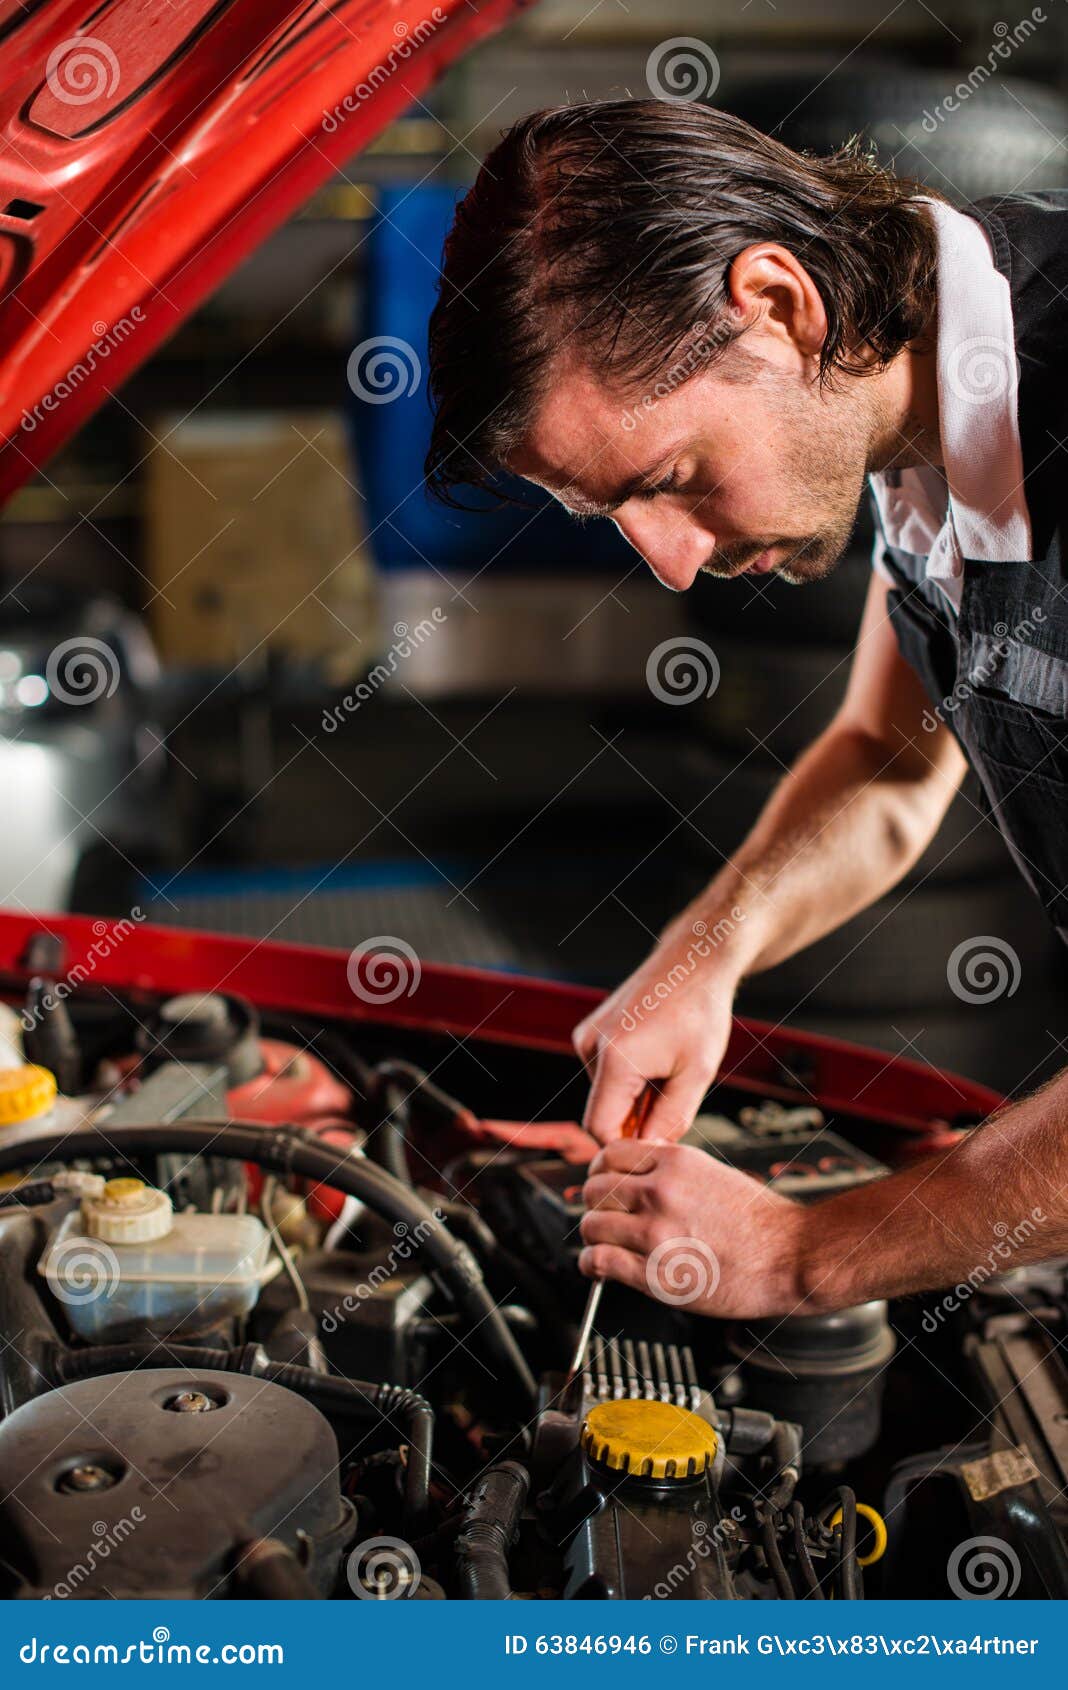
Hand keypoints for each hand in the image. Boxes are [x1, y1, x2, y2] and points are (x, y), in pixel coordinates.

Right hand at [572, 915, 742, 1143]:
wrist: (692, 961)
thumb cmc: (699, 1013)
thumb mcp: (697, 1073)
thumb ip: (671, 1119)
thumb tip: (649, 1151)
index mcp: (615, 1059)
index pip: (601, 1129)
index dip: (627, 1147)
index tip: (657, 1146)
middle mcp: (591, 1046)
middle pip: (602, 1112)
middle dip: (634, 1121)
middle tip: (674, 1103)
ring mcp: (587, 1036)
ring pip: (604, 1094)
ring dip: (633, 1099)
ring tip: (669, 1075)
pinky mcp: (590, 1030)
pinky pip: (603, 1073)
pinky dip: (628, 1080)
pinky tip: (656, 1062)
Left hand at [579, 1139, 811, 1319]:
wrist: (790, 1256)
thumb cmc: (759, 1221)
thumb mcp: (711, 1173)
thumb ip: (669, 1172)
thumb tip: (634, 1178)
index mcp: (675, 1162)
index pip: (609, 1154)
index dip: (600, 1171)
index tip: (602, 1184)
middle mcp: (660, 1192)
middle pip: (593, 1189)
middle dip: (594, 1204)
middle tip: (604, 1218)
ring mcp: (655, 1231)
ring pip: (591, 1224)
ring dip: (593, 1237)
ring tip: (603, 1245)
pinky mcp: (655, 1272)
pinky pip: (599, 1261)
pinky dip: (591, 1266)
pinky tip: (599, 1268)